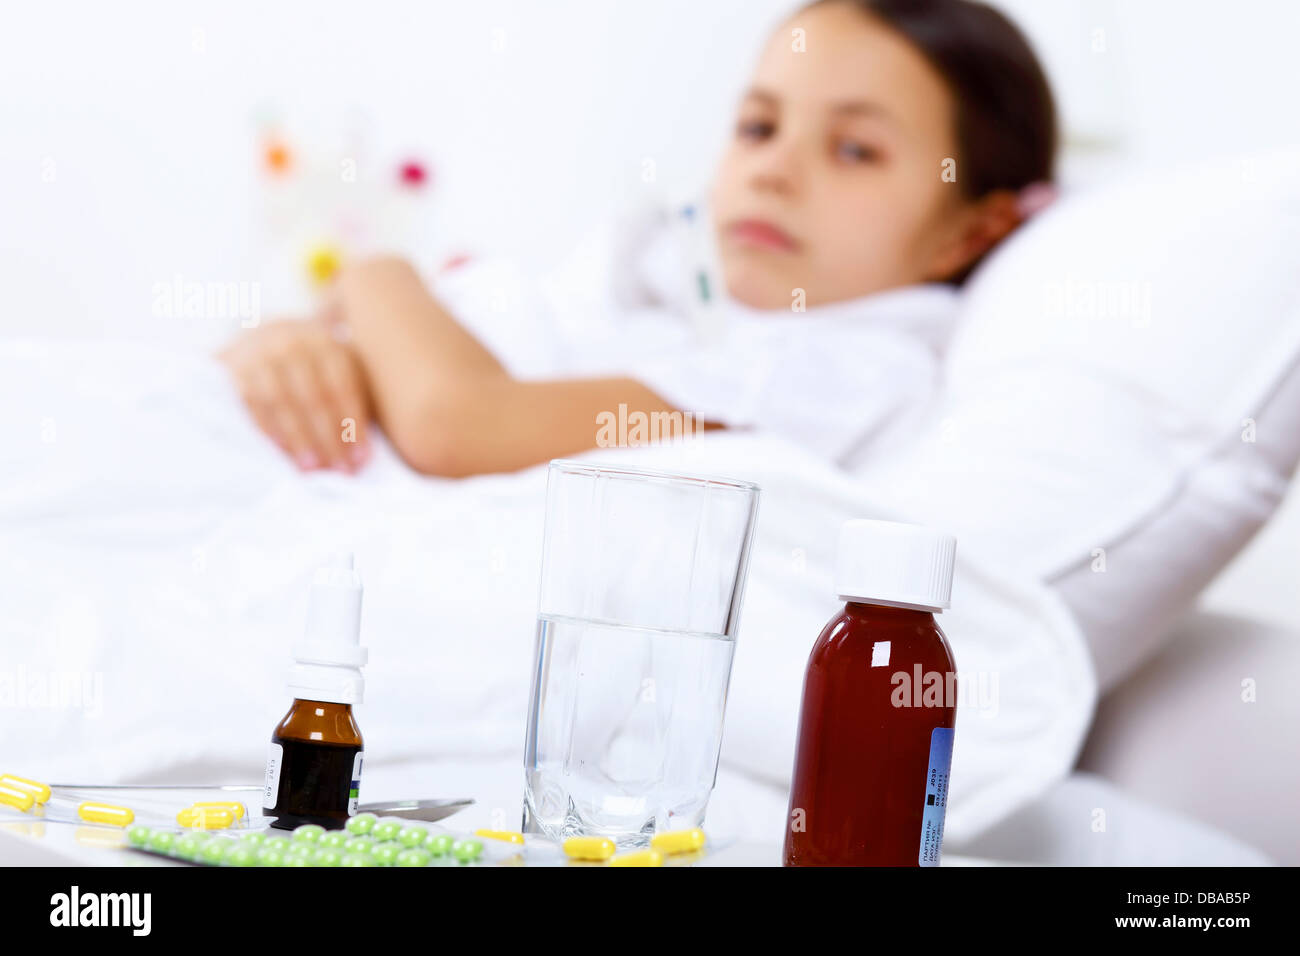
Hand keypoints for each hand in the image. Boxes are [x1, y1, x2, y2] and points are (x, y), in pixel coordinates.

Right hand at [218, 318, 372, 471]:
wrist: (261, 336)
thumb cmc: (312, 364)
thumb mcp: (339, 367)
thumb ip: (357, 399)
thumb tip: (363, 454)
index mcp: (327, 344)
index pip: (343, 388)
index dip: (353, 425)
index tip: (361, 458)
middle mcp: (294, 344)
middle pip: (315, 398)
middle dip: (329, 439)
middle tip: (339, 470)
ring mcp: (263, 354)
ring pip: (284, 402)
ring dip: (299, 439)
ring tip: (312, 468)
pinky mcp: (236, 368)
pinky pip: (254, 403)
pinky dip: (270, 429)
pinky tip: (283, 450)